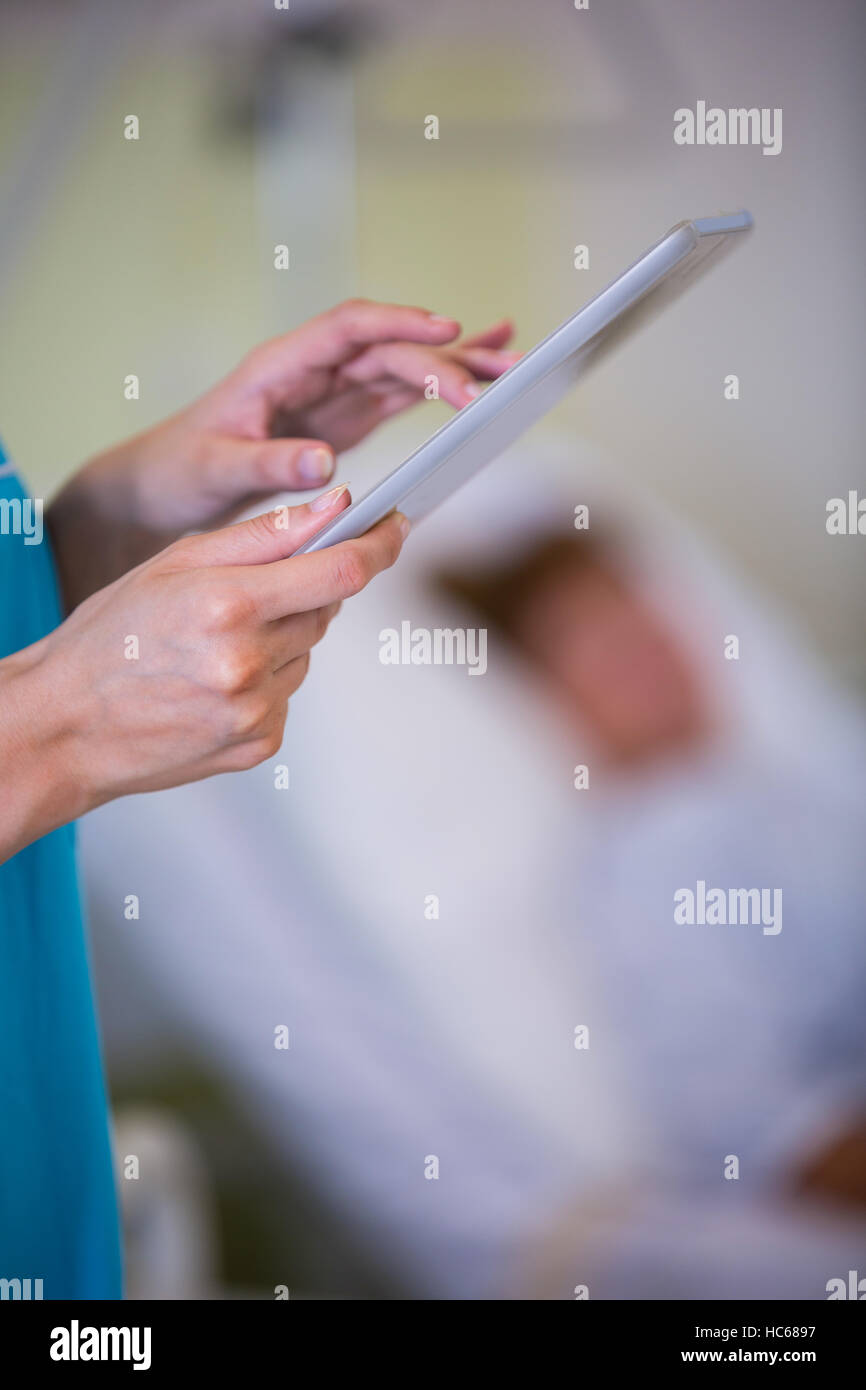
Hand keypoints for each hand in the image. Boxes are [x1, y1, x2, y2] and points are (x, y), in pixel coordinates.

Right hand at [0, 486, 405, 860]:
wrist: (66, 726)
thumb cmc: (110, 637)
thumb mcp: (174, 564)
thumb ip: (263, 535)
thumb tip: (336, 506)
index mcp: (227, 605)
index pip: (340, 570)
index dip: (379, 544)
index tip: (397, 526)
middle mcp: (247, 662)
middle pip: (325, 609)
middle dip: (305, 591)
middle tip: (251, 592)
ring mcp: (256, 709)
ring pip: (306, 653)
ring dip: (280, 638)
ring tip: (214, 645)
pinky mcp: (259, 743)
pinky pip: (288, 694)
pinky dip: (265, 680)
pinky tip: (213, 682)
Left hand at [48, 301, 515, 605]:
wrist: (164, 486)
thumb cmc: (180, 470)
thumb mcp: (216, 470)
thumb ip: (267, 465)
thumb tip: (323, 464)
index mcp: (278, 367)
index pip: (347, 330)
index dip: (398, 325)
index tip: (443, 331)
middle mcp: (312, 371)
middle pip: (388, 349)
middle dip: (443, 358)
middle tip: (493, 382)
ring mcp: (332, 392)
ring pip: (403, 366)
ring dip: (456, 366)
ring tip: (513, 368)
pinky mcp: (345, 417)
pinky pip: (401, 394)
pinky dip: (440, 386)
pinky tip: (480, 378)